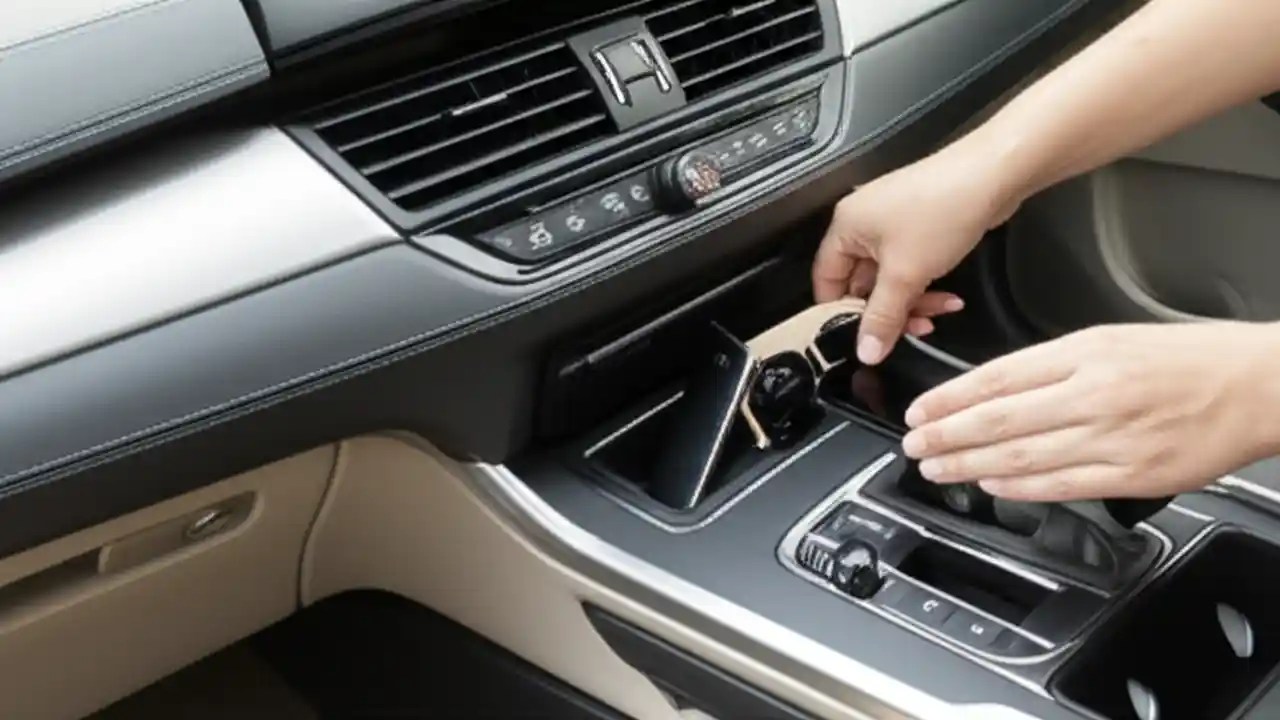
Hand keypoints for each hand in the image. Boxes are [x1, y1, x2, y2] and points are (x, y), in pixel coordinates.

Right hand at [813, 143, 1018, 364]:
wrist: (993, 175)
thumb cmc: (940, 214)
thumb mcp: (905, 275)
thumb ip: (881, 318)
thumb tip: (865, 353)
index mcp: (845, 227)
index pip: (826, 280)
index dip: (840, 312)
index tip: (862, 337)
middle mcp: (862, 222)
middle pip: (861, 283)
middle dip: (888, 310)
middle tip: (911, 329)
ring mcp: (892, 223)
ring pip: (891, 278)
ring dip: (913, 301)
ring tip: (940, 312)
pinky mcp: (919, 224)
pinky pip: (911, 265)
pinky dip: (925, 283)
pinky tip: (950, 298)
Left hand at [900, 322, 1279, 501]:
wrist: (1260, 385)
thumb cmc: (1190, 358)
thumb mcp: (1111, 339)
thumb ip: (1052, 365)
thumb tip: (995, 390)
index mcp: (1085, 353)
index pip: (997, 377)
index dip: (949, 398)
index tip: (919, 410)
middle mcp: (1093, 395)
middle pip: (999, 419)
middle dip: (945, 435)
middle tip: (912, 445)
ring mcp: (1112, 439)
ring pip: (1023, 457)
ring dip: (970, 465)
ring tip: (936, 468)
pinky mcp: (1133, 475)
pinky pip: (1063, 486)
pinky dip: (1020, 489)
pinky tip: (992, 485)